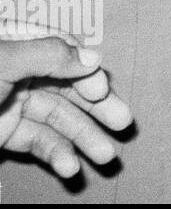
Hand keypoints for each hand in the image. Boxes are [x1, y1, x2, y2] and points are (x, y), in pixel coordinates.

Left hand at [0, 37, 132, 178]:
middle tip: (122, 121)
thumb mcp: (3, 61)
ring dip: (83, 137)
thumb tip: (92, 58)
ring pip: (58, 118)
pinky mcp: (6, 133)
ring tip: (105, 154)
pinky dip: (56, 153)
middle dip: (96, 107)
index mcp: (18, 43)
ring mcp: (13, 103)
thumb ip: (48, 55)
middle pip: (68, 86)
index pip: (63, 51)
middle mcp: (19, 71)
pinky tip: (70, 165)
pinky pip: (38, 141)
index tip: (99, 90)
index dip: (86, 71)